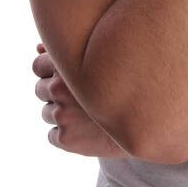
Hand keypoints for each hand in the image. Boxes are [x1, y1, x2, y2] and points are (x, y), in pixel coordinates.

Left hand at [32, 43, 131, 157]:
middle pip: (40, 90)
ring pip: (47, 113)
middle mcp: (60, 88)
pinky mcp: (66, 138)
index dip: (51, 72)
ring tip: (88, 115)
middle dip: (55, 94)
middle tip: (81, 98)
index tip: (69, 78)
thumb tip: (38, 48)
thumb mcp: (100, 59)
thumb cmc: (126, 82)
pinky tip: (88, 131)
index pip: (38, 66)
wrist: (150, 120)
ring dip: (61, 114)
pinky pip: (53, 136)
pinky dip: (66, 135)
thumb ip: (68, 50)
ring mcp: (62, 114)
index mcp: (66, 65)